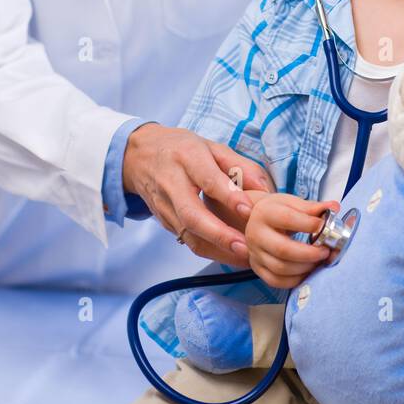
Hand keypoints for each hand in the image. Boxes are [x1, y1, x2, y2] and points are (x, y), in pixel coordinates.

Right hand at [122, 123, 274, 265]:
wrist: (137, 156)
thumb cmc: (180, 148)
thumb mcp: (210, 146)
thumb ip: (240, 165)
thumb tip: (265, 189)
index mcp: (186, 157)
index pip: (208, 179)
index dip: (229, 196)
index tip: (249, 211)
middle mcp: (171, 183)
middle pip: (192, 215)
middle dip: (220, 235)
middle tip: (245, 247)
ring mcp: (164, 206)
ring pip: (188, 235)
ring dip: (217, 251)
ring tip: (245, 258)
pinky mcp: (163, 221)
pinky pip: (187, 240)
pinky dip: (210, 251)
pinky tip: (231, 255)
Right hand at [244, 192, 341, 288]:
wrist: (256, 221)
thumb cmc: (277, 211)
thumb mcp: (292, 203)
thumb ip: (313, 207)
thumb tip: (334, 207)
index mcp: (265, 213)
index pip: (287, 219)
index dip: (310, 225)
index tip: (325, 227)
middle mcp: (255, 234)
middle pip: (283, 249)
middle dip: (310, 254)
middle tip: (325, 251)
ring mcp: (255, 253)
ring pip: (281, 268)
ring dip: (305, 268)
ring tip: (318, 260)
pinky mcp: (257, 268)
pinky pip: (277, 281)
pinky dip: (296, 279)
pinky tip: (306, 270)